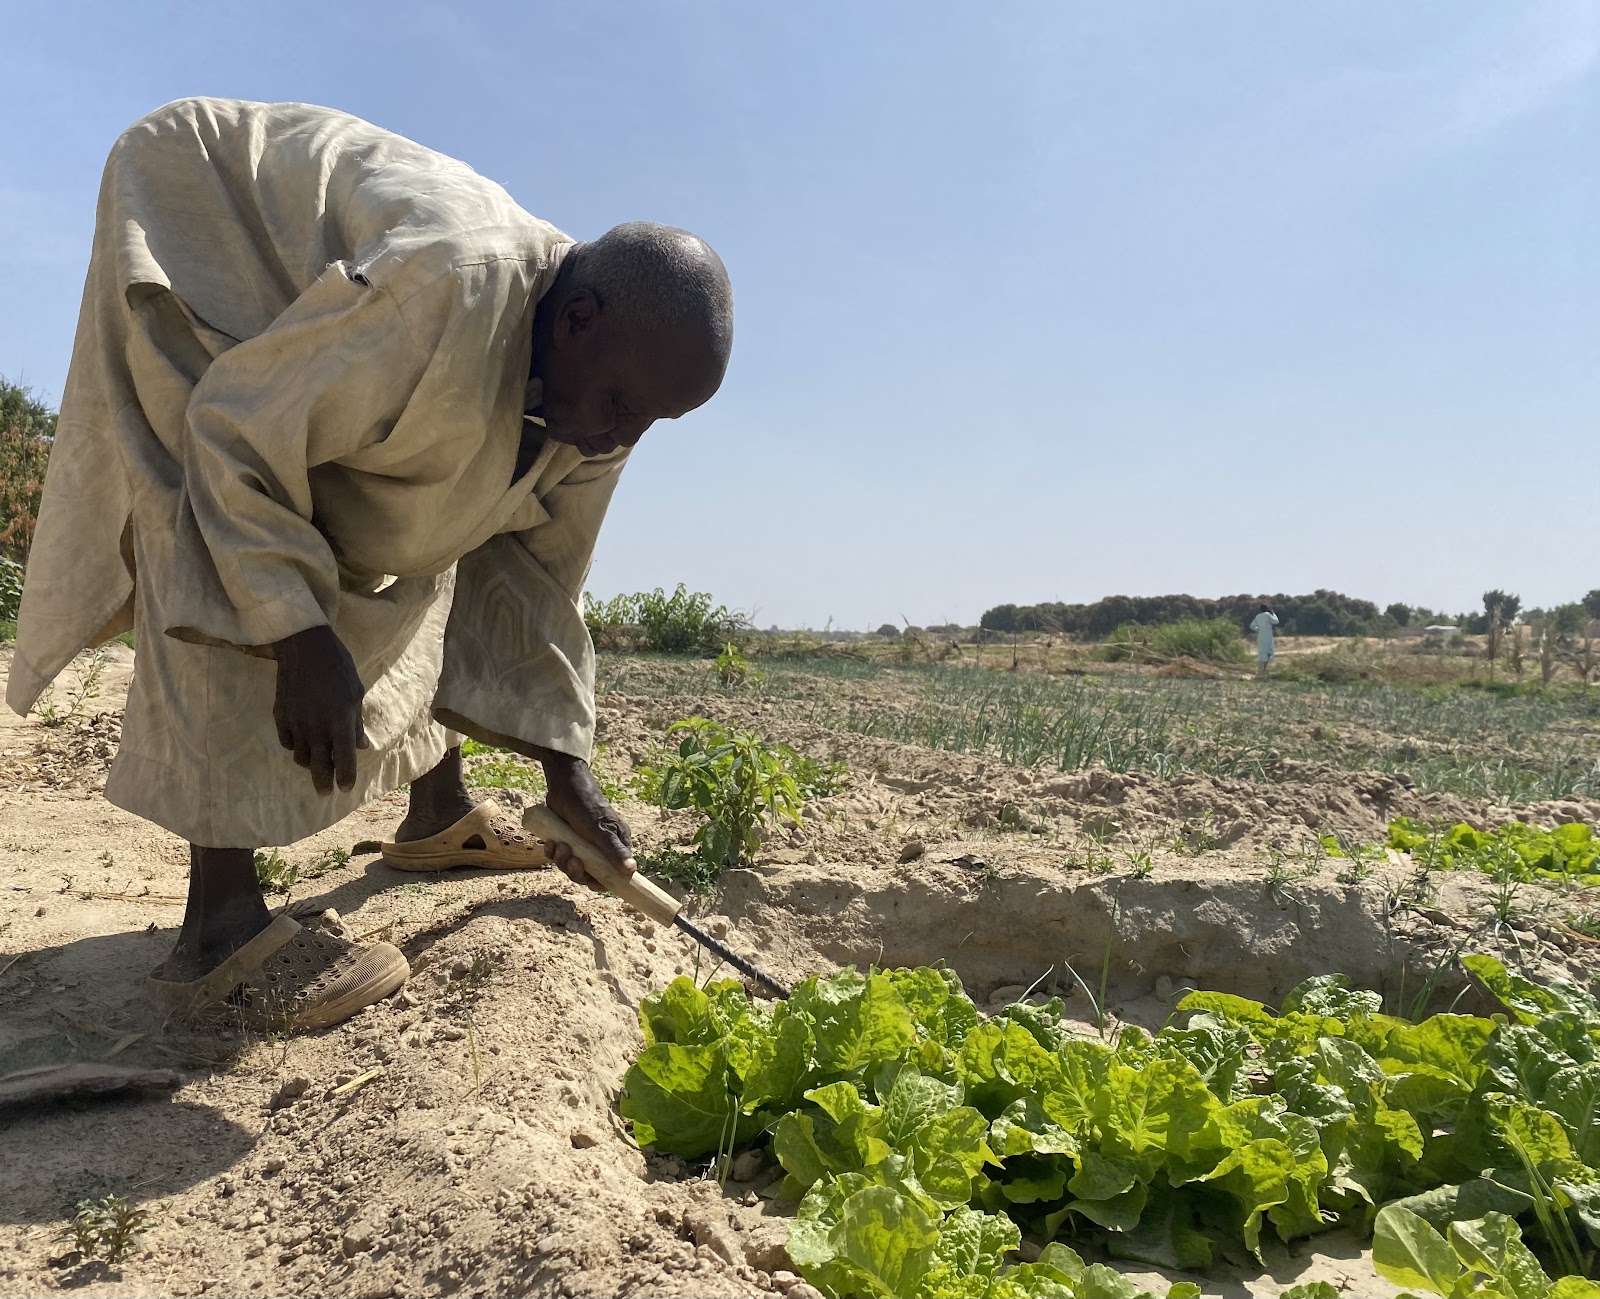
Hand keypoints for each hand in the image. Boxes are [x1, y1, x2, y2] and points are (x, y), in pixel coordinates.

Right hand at [271, 625, 368, 794]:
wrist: (305, 648)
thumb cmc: (339, 668)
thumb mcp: (356, 694)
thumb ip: (357, 723)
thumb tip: (362, 746)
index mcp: (340, 722)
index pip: (344, 760)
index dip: (346, 778)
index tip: (346, 788)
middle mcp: (317, 727)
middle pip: (318, 767)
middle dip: (323, 783)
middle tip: (326, 792)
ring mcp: (296, 723)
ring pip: (301, 757)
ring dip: (310, 763)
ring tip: (316, 763)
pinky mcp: (280, 716)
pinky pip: (287, 742)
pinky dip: (295, 747)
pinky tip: (302, 743)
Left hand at [539, 752, 634, 891]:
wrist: (564, 785)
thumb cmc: (587, 806)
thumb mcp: (600, 830)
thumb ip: (614, 851)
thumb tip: (631, 871)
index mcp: (617, 844)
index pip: (614, 872)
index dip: (602, 881)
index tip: (592, 883)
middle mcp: (602, 847)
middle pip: (590, 873)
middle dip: (577, 870)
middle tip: (571, 860)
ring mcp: (583, 845)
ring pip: (573, 866)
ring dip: (563, 860)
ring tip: (558, 845)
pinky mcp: (568, 841)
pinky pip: (560, 857)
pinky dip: (553, 853)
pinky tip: (549, 842)